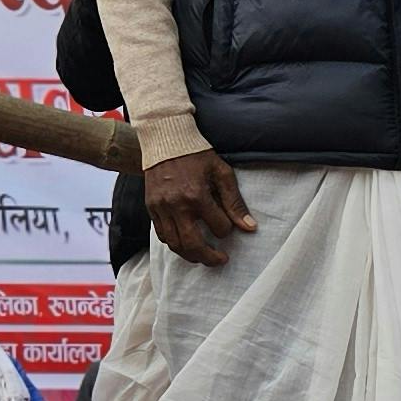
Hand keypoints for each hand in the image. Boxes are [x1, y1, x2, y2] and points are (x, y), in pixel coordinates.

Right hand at [144, 148, 255, 269]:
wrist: (165, 140)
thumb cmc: (196, 154)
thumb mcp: (222, 173)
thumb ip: (235, 202)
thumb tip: (250, 227)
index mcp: (197, 196)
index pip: (219, 228)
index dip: (227, 229)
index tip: (228, 226)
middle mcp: (177, 205)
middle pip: (193, 244)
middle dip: (209, 257)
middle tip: (221, 260)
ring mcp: (161, 208)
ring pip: (175, 244)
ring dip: (190, 255)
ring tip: (202, 256)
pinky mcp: (151, 207)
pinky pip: (161, 235)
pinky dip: (174, 244)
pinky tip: (184, 243)